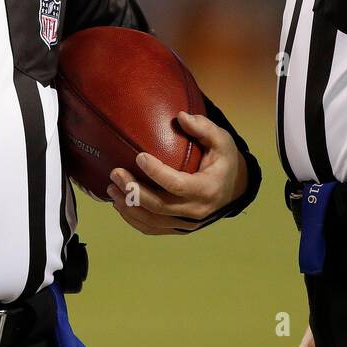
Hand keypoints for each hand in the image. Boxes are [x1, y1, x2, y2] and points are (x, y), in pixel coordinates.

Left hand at [106, 111, 248, 235]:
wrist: (234, 189)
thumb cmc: (224, 160)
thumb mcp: (221, 140)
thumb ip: (203, 127)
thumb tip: (180, 117)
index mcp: (207, 189)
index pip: (177, 185)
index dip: (157, 173)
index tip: (139, 156)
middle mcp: (196, 210)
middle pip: (159, 206)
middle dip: (134, 191)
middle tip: (116, 173)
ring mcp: (187, 223)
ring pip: (152, 221)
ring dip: (128, 206)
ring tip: (111, 188)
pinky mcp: (178, 228)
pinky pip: (152, 229)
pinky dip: (133, 219)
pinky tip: (119, 204)